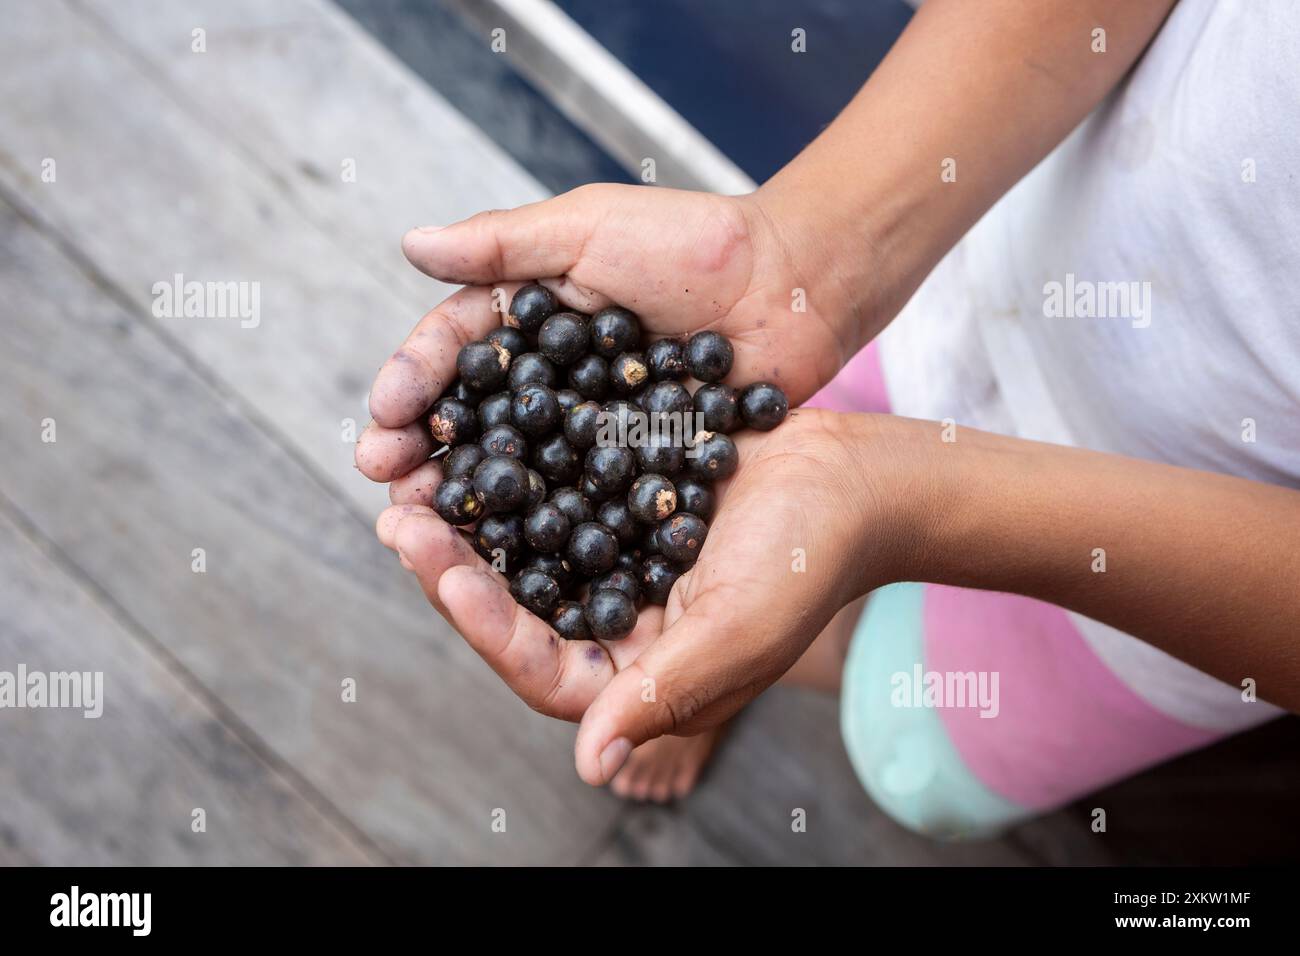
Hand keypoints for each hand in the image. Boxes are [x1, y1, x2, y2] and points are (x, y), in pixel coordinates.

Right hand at [355, 184, 870, 483]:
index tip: (382, 414)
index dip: (414, 380)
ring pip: (518, 466)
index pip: (455, 350)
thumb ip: (504, 243)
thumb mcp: (590, 228)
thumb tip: (411, 245)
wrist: (794, 286)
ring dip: (468, 494)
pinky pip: (583, 499)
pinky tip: (506, 548)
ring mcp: (592, 428)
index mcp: (530, 318)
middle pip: (474, 418)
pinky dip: (544, 522)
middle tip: (384, 477)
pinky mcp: (636, 468)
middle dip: (424, 447)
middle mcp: (553, 379)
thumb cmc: (696, 244)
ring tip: (423, 520)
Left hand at [375, 409, 923, 784]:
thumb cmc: (810, 560)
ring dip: (468, 519)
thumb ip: (664, 695)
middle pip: (515, 609)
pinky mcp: (616, 505)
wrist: (854, 477)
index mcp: (638, 673)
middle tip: (401, 519)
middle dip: (454, 568)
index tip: (440, 569)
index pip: (541, 666)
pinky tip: (472, 434)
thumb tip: (590, 767)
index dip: (484, 626)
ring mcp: (612, 563)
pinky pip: (551, 495)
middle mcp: (614, 624)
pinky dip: (511, 470)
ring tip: (413, 480)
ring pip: (521, 551)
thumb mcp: (740, 630)